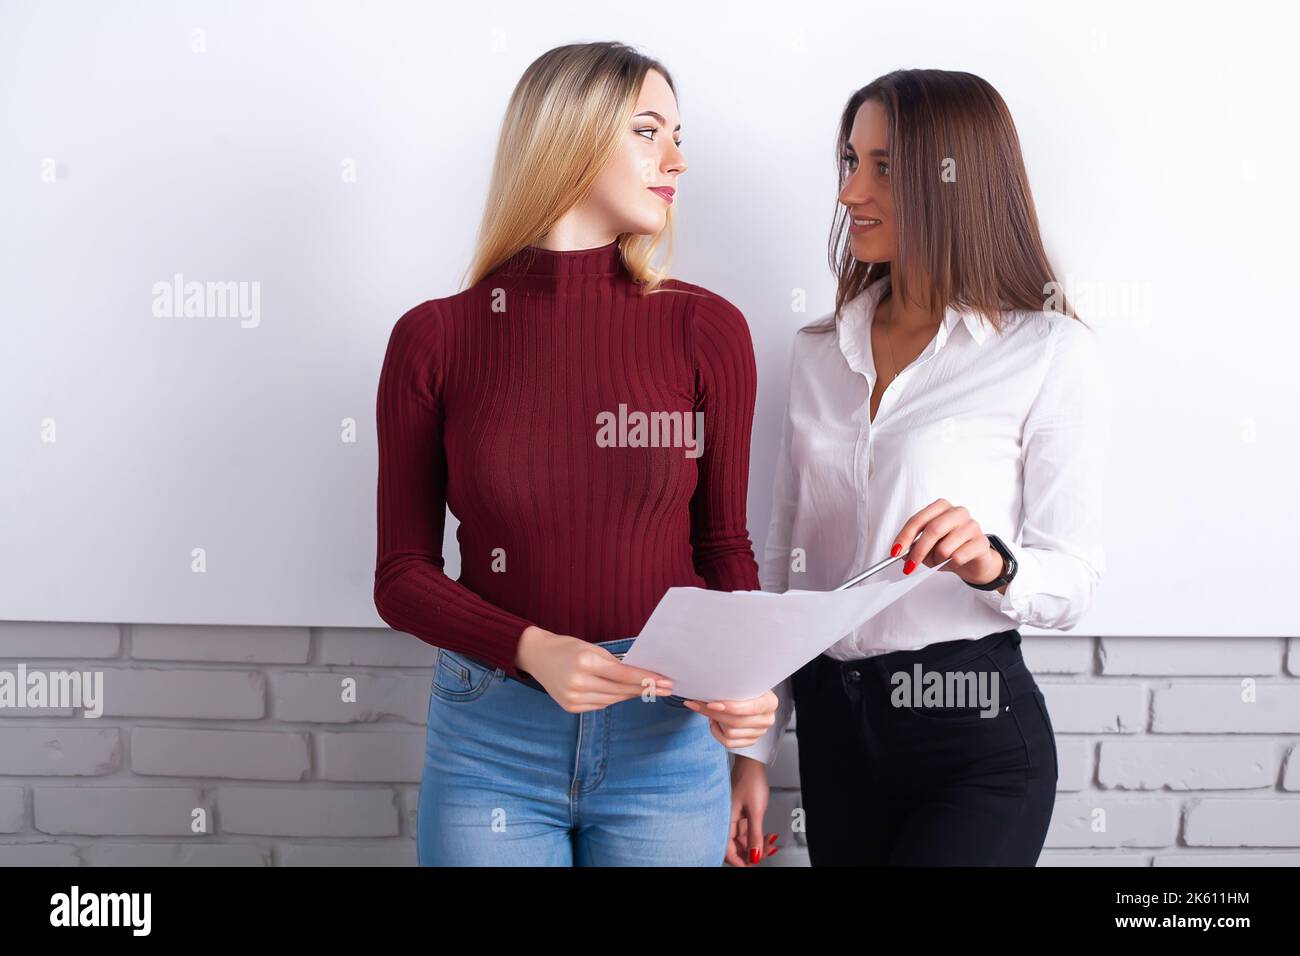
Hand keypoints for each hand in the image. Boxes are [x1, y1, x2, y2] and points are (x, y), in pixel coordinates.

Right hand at [514, 626, 673, 712]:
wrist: (536, 656)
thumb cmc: (567, 647)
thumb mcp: (590, 647)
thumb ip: (613, 663)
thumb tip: (639, 676)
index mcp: (585, 662)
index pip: (624, 674)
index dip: (647, 679)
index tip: (666, 682)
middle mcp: (578, 682)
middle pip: (620, 689)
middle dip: (644, 689)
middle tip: (665, 688)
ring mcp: (573, 697)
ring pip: (612, 700)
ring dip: (631, 695)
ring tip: (648, 691)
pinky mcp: (570, 707)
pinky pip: (600, 705)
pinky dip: (613, 699)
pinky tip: (624, 694)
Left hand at [682, 688, 777, 748]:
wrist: (751, 696)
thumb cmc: (745, 688)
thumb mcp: (743, 683)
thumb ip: (731, 686)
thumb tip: (704, 689)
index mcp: (770, 702)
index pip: (752, 708)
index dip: (731, 707)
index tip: (712, 704)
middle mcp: (767, 719)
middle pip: (736, 722)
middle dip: (714, 714)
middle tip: (697, 704)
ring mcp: (760, 732)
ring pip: (730, 733)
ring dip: (715, 722)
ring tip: (710, 711)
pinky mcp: (750, 741)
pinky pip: (729, 743)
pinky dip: (717, 733)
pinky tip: (714, 722)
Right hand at [725, 756, 778, 866]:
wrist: (752, 762)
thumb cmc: (750, 780)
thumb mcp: (756, 811)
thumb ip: (755, 835)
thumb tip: (754, 855)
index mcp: (725, 820)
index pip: (727, 849)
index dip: (739, 861)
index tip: (751, 865)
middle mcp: (726, 820)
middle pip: (735, 846)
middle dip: (751, 853)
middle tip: (764, 854)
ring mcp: (733, 817)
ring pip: (743, 840)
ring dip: (756, 844)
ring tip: (769, 845)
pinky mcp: (739, 813)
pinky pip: (746, 831)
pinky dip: (757, 835)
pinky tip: (767, 837)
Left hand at [890, 498, 1004, 588]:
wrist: (974, 560)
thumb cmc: (949, 548)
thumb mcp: (927, 546)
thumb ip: (914, 546)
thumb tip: (901, 553)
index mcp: (941, 507)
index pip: (918, 520)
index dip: (905, 536)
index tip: (895, 552)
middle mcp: (957, 512)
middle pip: (932, 530)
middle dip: (918, 551)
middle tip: (910, 567)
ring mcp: (972, 525)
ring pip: (945, 547)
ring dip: (937, 560)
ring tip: (940, 562)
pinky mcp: (982, 542)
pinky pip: (958, 557)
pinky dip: (951, 565)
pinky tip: (954, 563)